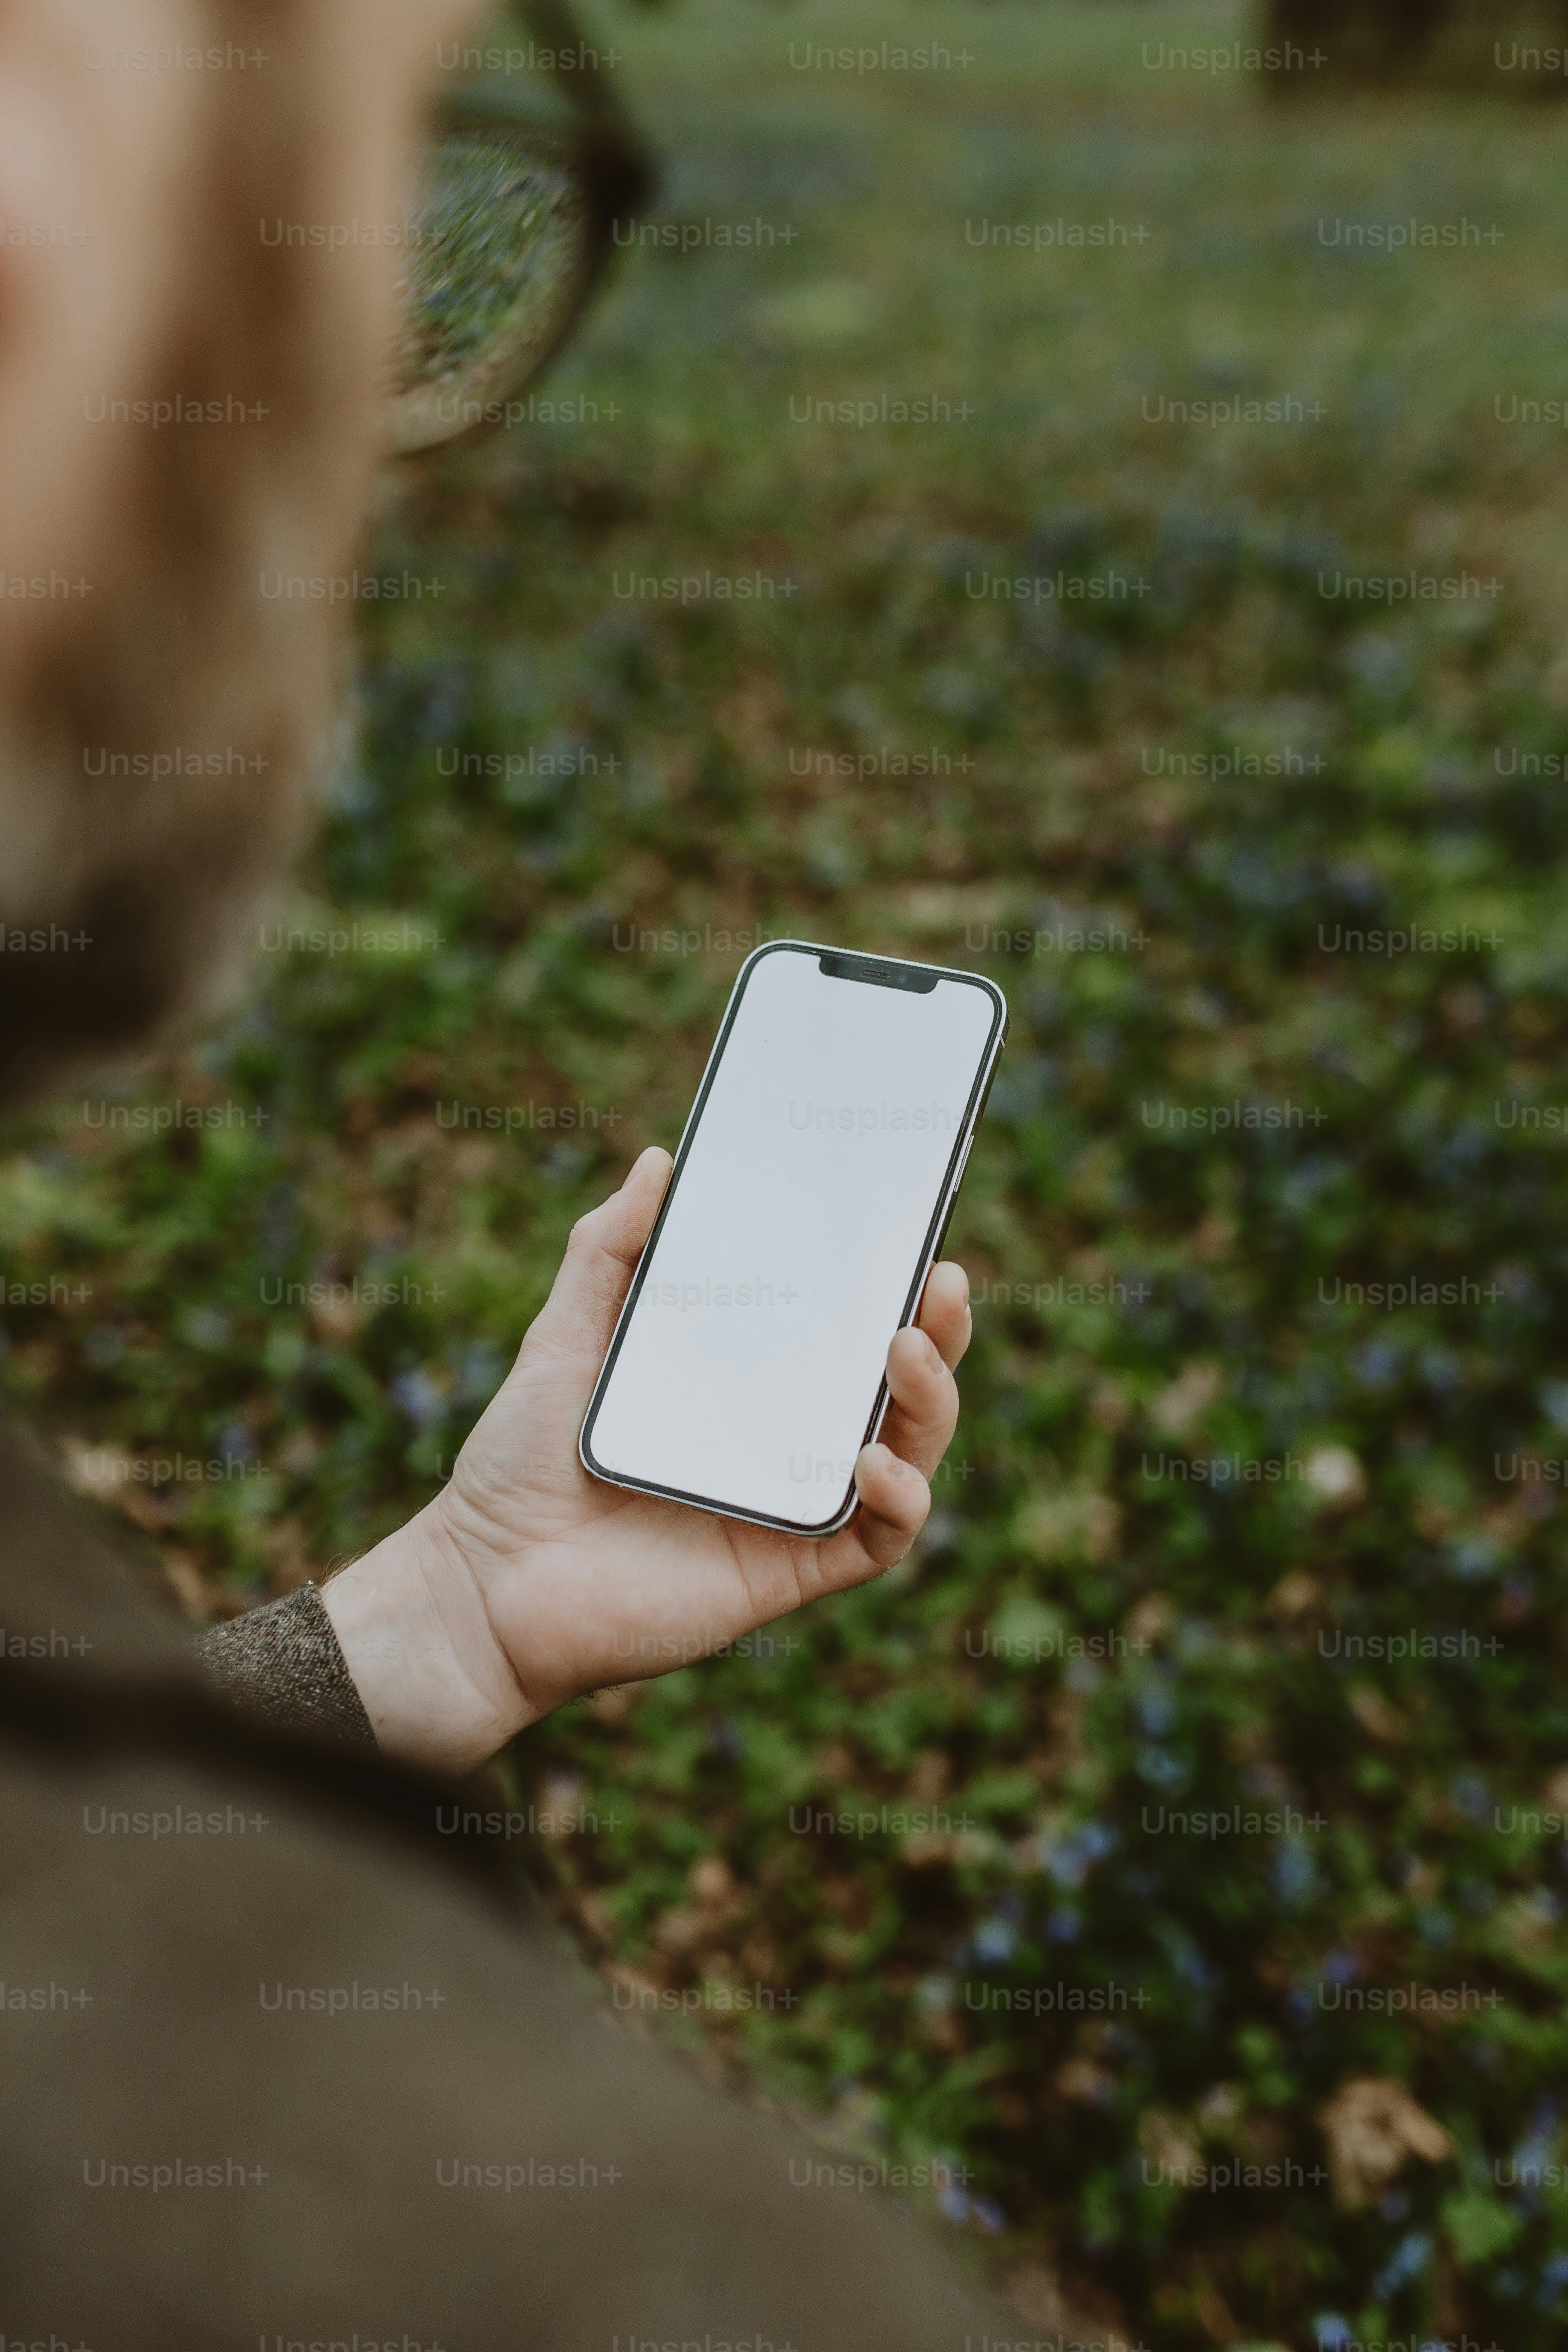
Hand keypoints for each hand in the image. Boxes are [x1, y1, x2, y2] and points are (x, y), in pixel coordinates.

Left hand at [322, 1146, 972, 1773]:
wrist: (483, 1583)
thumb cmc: (519, 1464)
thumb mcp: (564, 1337)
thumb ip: (607, 1250)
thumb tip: (658, 1159)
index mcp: (747, 1384)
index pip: (844, 1327)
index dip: (892, 1282)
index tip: (914, 1227)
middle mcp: (783, 1441)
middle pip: (898, 1384)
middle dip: (938, 1330)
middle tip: (941, 1276)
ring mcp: (792, 1506)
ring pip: (909, 1454)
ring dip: (929, 1400)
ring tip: (909, 1348)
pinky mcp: (789, 1571)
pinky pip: (879, 1540)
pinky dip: (898, 1498)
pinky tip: (870, 1459)